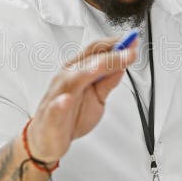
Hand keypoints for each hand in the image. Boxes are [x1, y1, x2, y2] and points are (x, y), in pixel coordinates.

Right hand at [27, 36, 137, 162]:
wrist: (47, 139)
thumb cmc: (70, 116)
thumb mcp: (97, 98)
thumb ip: (108, 82)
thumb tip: (123, 65)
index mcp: (77, 70)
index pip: (96, 51)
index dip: (116, 45)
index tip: (133, 41)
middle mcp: (67, 77)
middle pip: (89, 60)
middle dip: (111, 54)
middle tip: (131, 50)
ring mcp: (58, 94)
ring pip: (74, 78)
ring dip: (91, 69)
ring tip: (109, 64)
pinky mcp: (52, 114)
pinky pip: (55, 107)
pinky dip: (60, 103)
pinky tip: (66, 100)